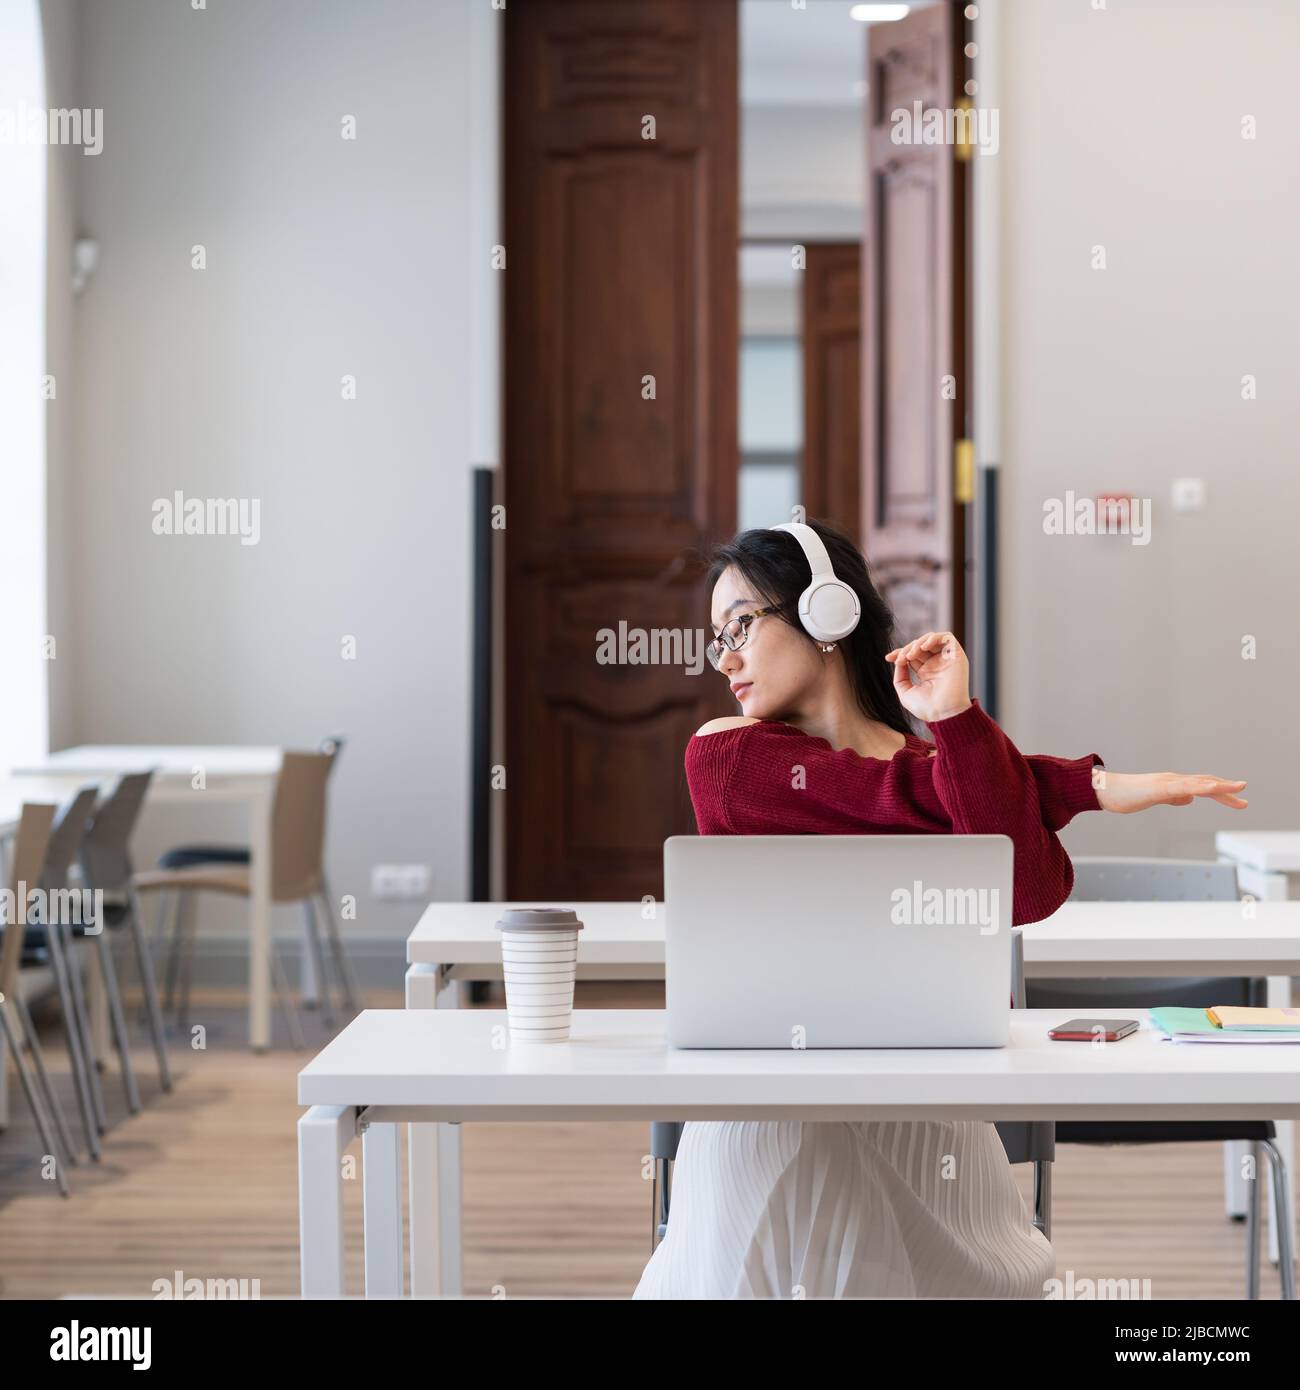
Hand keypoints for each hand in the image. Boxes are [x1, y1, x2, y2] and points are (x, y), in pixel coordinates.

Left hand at [885, 630, 971, 723]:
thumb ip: (900, 676)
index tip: (888, 658)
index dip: (900, 653)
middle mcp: (937, 665)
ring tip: (910, 655)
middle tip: (900, 659)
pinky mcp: (957, 656)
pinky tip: (924, 647)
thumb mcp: (905, 692)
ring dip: (918, 643)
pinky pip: (947, 637)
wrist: (943, 713)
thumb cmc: (926, 708)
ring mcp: (947, 660)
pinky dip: (934, 638)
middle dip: (906, 649)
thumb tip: (899, 661)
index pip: (912, 655)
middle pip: (919, 646)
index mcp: (927, 673)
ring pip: (931, 639)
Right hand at [1092, 769, 1247, 813]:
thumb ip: (1172, 798)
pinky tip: (1213, 787)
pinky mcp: (1159, 788)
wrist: (1102, 791)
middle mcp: (1173, 780)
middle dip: (1227, 789)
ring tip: (1240, 788)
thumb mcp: (1153, 799)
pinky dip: (1201, 786)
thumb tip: (1190, 799)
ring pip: (1199, 782)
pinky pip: (1184, 787)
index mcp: (1172, 784)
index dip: (1221, 792)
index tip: (1237, 801)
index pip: (1202, 786)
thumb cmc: (1124, 795)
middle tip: (1244, 800)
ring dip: (1221, 785)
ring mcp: (1166, 782)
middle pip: (1205, 782)